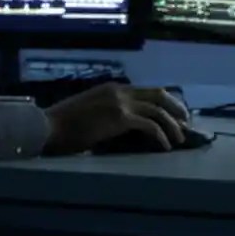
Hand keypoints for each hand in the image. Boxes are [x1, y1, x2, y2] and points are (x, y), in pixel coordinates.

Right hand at [42, 83, 190, 154]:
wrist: (49, 126)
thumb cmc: (62, 124)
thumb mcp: (89, 111)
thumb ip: (107, 111)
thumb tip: (124, 123)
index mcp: (111, 88)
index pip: (146, 90)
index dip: (164, 101)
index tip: (173, 114)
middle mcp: (119, 91)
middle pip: (159, 94)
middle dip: (176, 107)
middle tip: (185, 122)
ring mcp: (120, 103)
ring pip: (158, 110)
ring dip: (172, 125)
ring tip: (179, 139)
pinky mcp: (120, 118)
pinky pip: (150, 125)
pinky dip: (161, 136)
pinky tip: (164, 146)